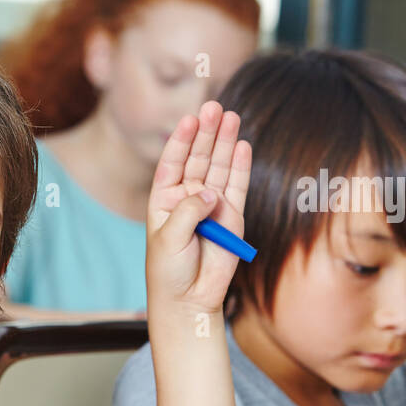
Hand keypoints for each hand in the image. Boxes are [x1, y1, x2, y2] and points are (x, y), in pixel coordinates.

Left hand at [147, 101, 251, 315]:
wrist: (189, 299)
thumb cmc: (168, 271)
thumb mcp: (168, 239)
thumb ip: (187, 212)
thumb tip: (210, 193)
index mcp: (163, 199)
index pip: (172, 163)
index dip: (180, 140)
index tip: (188, 119)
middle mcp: (188, 198)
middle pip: (198, 158)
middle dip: (206, 133)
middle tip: (213, 107)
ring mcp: (212, 205)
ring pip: (219, 167)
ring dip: (224, 143)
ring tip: (230, 116)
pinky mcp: (233, 216)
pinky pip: (238, 187)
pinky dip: (241, 167)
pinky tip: (242, 145)